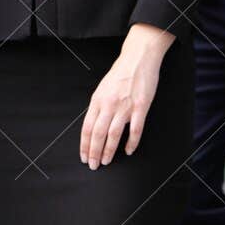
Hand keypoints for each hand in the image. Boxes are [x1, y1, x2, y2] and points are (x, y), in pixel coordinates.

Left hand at [80, 24, 172, 168]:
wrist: (137, 59)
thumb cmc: (120, 74)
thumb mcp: (102, 89)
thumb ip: (98, 107)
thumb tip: (93, 126)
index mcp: (97, 100)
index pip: (87, 127)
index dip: (84, 145)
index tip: (84, 156)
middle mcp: (108, 104)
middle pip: (97, 134)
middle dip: (94, 152)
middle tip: (93, 165)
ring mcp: (125, 106)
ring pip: (113, 134)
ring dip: (109, 151)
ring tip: (106, 161)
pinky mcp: (140, 107)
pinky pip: (135, 130)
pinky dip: (131, 143)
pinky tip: (128, 151)